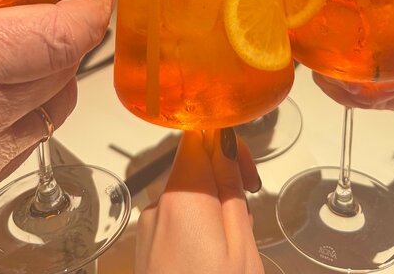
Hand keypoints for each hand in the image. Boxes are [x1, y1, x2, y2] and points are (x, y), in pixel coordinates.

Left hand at [135, 129, 263, 273]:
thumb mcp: (240, 244)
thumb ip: (231, 188)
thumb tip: (224, 141)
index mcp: (182, 195)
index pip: (198, 137)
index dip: (227, 147)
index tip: (248, 175)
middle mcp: (158, 203)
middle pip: (195, 169)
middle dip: (223, 184)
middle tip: (245, 221)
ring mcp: (148, 226)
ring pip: (187, 196)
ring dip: (211, 209)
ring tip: (229, 248)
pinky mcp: (145, 246)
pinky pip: (174, 220)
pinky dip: (195, 228)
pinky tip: (209, 257)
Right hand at [314, 0, 393, 117]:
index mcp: (374, 17)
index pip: (337, 13)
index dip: (323, 18)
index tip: (323, 23)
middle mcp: (363, 43)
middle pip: (324, 48)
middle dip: (322, 58)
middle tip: (338, 65)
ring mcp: (366, 70)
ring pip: (330, 76)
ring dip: (336, 84)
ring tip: (357, 89)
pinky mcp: (374, 96)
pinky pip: (351, 100)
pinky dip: (356, 101)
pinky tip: (379, 98)